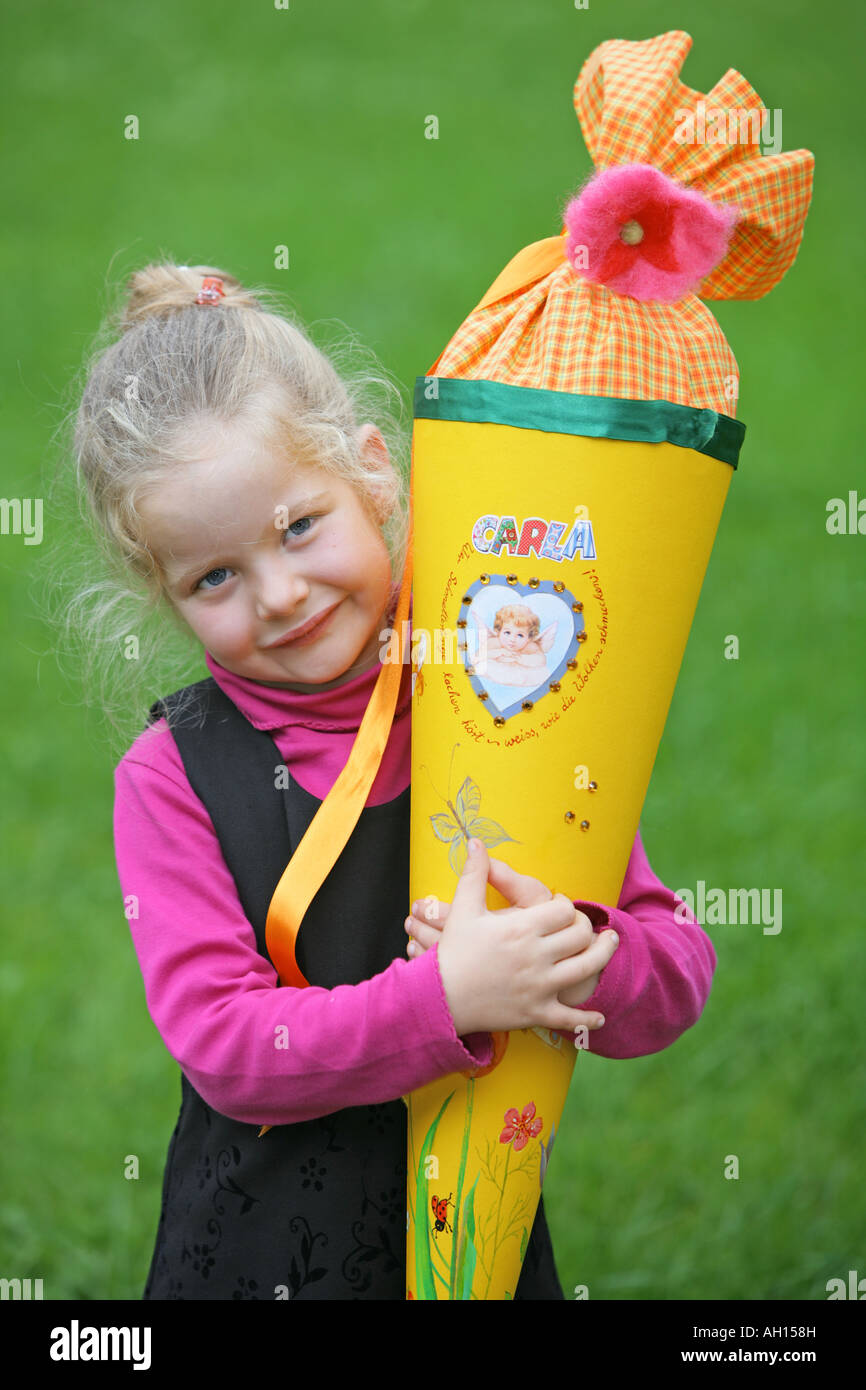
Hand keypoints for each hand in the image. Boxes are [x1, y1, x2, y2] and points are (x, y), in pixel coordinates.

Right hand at [405, 840, 618, 1035]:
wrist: (438, 998)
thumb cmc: (452, 952)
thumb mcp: (463, 909)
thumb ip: (474, 873)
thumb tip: (476, 841)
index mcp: (522, 928)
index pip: (563, 909)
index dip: (565, 905)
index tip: (559, 906)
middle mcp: (536, 956)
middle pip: (580, 935)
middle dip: (586, 926)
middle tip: (584, 925)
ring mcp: (539, 986)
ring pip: (587, 968)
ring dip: (604, 955)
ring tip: (611, 944)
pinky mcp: (536, 1013)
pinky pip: (570, 1018)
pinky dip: (588, 1019)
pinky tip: (600, 1018)